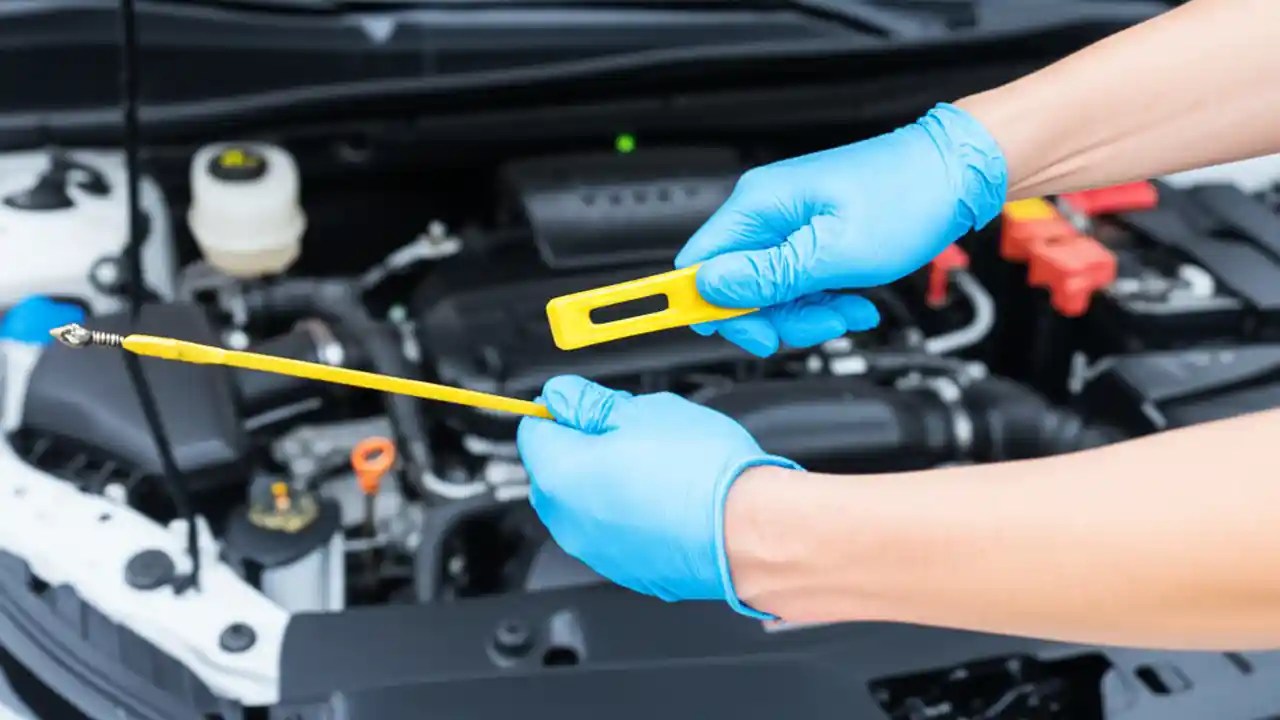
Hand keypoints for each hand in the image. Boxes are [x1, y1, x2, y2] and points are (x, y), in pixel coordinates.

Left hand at [516, 375, 798, 616]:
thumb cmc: (701, 472)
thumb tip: (563, 396)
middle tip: (633, 432)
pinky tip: (669, 499)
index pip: (533, 430)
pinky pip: (616, 533)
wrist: (750, 532)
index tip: (590, 405)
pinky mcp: (630, 572)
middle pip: (556, 471)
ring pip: (587, 504)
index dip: (563, 411)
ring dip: (608, 482)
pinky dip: (631, 515)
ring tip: (658, 467)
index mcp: (560, 476)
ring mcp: (598, 553)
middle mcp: (569, 523)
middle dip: (584, 448)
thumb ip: (591, 403)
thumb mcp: (642, 412)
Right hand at [675, 102, 1007, 356]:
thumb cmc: (907, 198)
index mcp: (758, 206)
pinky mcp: (809, 235)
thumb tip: (710, 289)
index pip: (698, 266)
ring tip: (849, 308)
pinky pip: (795, 283)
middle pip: (734, 288)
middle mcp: (765, 211)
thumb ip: (768, 276)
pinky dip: (822, 301)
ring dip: (806, 314)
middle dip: (774, 318)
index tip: (746, 333)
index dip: (711, 308)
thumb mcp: (835, 253)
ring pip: (769, 293)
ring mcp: (787, 223)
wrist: (956, 173)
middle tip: (818, 323)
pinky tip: (854, 299)